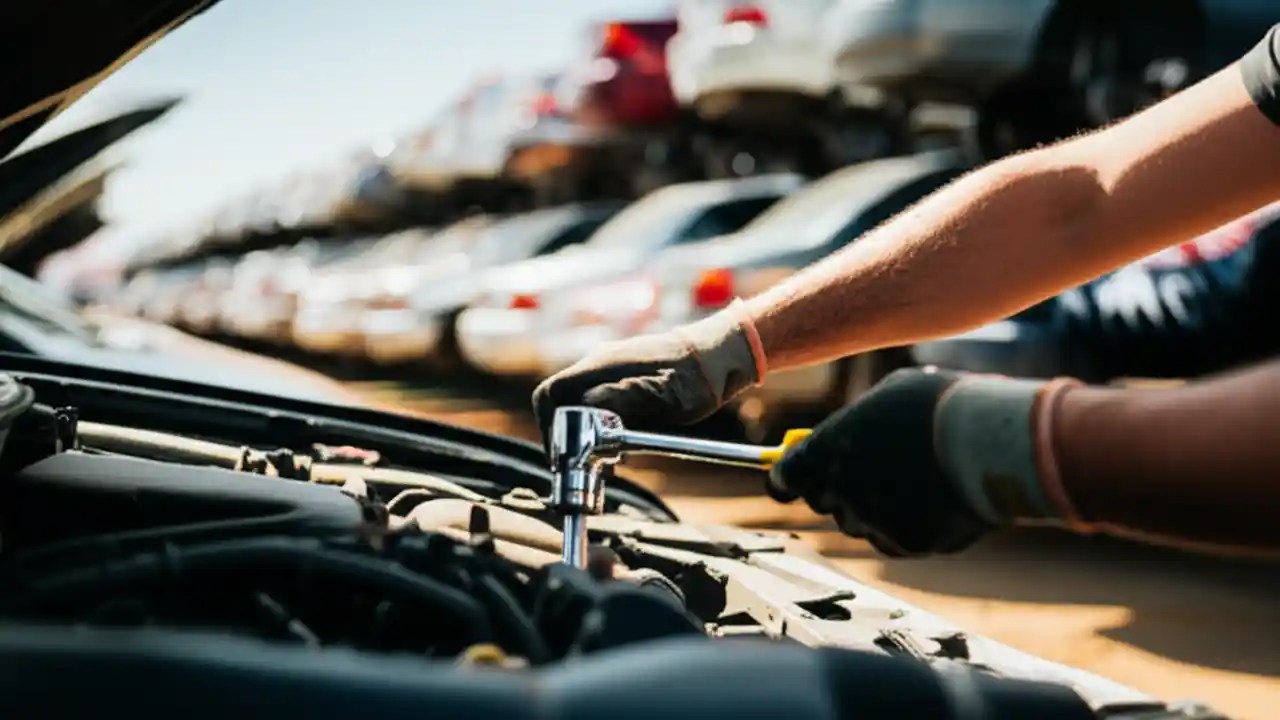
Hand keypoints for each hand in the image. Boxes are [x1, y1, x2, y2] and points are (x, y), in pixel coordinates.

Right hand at [532, 302, 764, 440]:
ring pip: (578, 405)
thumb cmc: (697, 377)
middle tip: (583, 462)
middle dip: (566, 434)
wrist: (722, 356)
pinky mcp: (623, 378)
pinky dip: (599, 427)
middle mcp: (600, 365)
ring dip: (584, 433)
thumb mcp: (665, 396)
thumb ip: (624, 399)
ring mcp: (610, 370)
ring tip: (606, 459)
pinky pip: (597, 403)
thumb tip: (586, 407)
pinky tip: (620, 445)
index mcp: (603, 366)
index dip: (550, 425)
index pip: (552, 393)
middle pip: (560, 401)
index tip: (563, 453)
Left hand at [770, 368, 1073, 555]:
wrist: (987, 442)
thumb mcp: (889, 394)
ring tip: (915, 478)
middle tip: (866, 472)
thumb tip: (851, 429)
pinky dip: (908, 526)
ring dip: (875, 508)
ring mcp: (872, 521)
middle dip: (838, 489)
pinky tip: (935, 499)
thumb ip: (858, 420)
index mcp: (827, 450)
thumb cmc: (939, 406)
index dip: (788, 478)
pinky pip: (896, 540)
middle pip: (823, 502)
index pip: (786, 477)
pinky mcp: (907, 543)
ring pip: (861, 524)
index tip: (791, 479)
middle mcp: (841, 490)